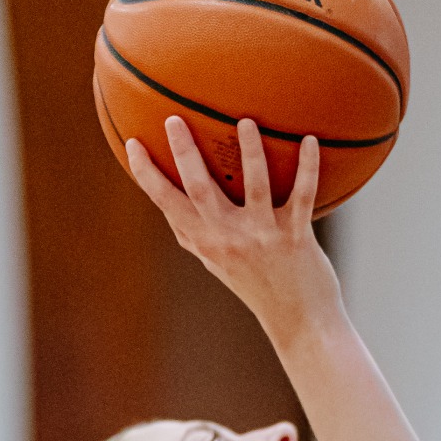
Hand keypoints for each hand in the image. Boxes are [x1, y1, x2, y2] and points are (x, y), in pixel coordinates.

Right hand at [126, 117, 340, 339]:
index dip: (147, 174)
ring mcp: (262, 236)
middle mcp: (229, 238)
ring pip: (254, 185)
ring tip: (245, 121)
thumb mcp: (217, 263)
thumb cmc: (257, 287)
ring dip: (250, 151)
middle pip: (200, 189)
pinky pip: (303, 194)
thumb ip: (195, 235)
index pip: (167, 204)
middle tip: (174, 119)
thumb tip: (168, 205)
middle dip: (184, 152)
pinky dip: (307, 166)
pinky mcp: (295, 236)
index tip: (132, 143)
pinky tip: (308, 139)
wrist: (299, 321)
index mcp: (205, 242)